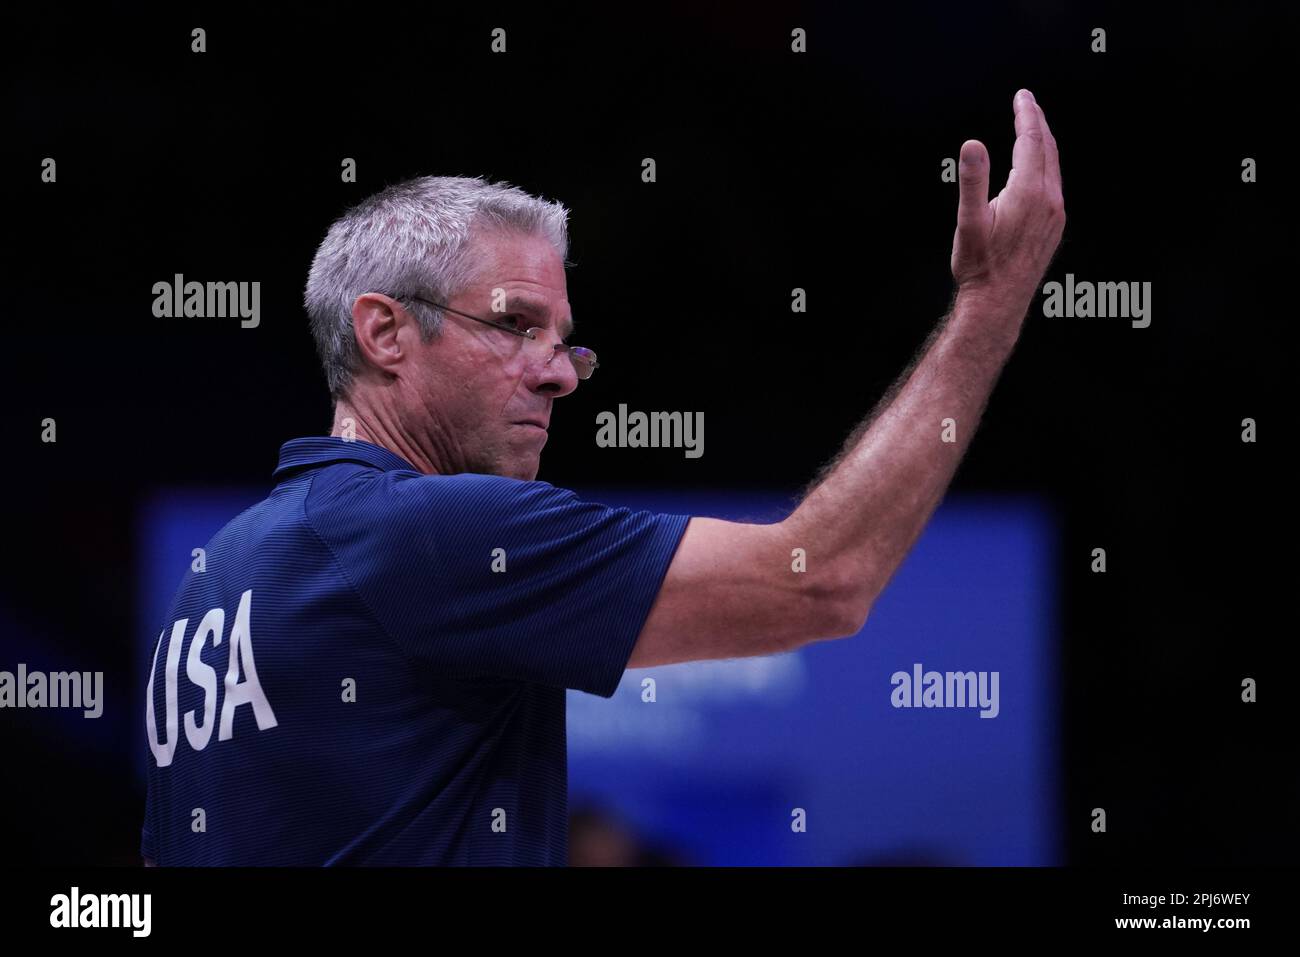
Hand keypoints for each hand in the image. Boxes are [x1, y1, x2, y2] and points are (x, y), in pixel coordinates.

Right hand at [950, 89, 1065, 310]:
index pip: (1031, 141)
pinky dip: (1046, 164)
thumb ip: (972, 180)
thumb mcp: (969, 222)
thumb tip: (972, 144)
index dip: (1026, 114)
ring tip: (1033, 127)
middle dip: (1037, 122)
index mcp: (1028, 192)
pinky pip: (1054, 184)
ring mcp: (1056, 214)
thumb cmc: (980, 265)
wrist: (998, 303)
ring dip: (1043, 142)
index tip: (1021, 96)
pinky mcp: (1054, 226)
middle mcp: (1049, 200)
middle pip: (1047, 148)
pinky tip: (1037, 167)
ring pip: (1054, 166)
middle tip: (1026, 101)